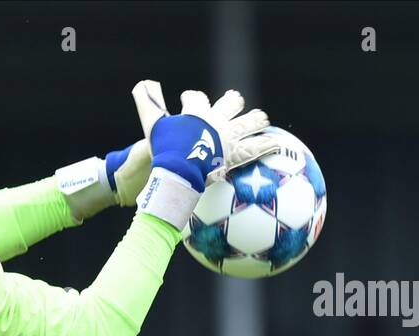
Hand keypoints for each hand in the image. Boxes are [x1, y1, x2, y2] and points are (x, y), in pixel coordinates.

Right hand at [133, 80, 279, 186]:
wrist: (179, 169)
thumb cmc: (165, 148)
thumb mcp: (153, 124)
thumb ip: (148, 103)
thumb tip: (142, 83)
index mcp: (197, 112)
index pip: (196, 99)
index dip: (192, 98)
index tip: (188, 98)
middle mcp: (217, 121)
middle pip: (229, 104)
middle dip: (232, 102)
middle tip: (234, 101)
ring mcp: (228, 136)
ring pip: (247, 123)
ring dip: (255, 120)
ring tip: (261, 119)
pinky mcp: (236, 153)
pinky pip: (255, 148)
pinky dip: (266, 146)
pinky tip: (276, 144)